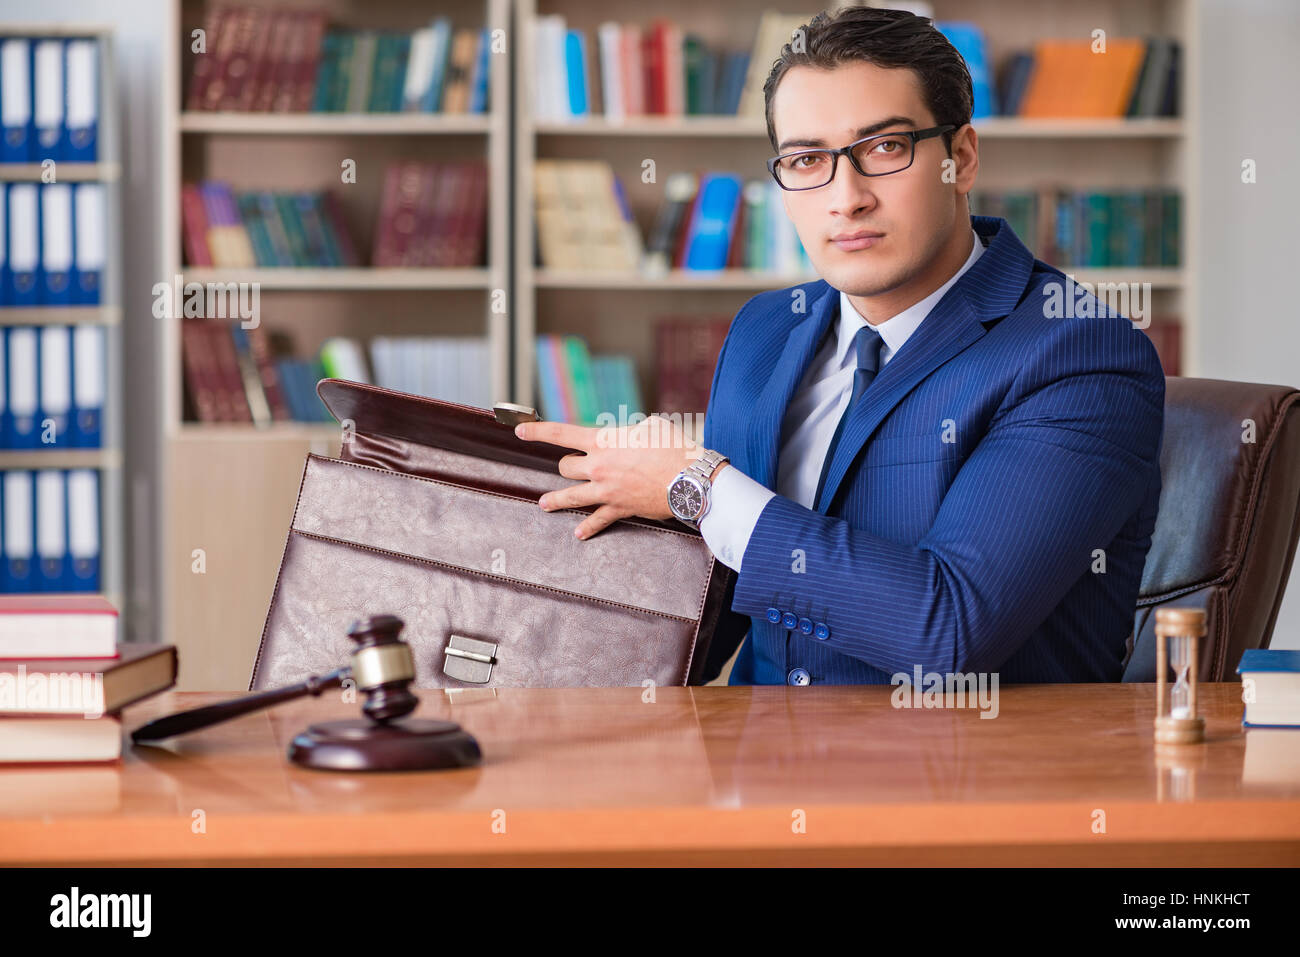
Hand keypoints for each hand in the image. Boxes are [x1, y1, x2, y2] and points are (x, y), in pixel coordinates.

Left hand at [514, 415, 704, 539]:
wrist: (689, 478)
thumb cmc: (674, 448)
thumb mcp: (651, 427)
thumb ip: (633, 430)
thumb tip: (631, 437)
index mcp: (602, 441)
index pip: (560, 433)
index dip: (537, 431)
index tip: (520, 430)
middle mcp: (598, 466)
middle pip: (566, 467)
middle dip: (567, 466)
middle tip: (570, 467)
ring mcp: (606, 490)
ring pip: (571, 496)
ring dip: (556, 500)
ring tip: (544, 504)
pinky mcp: (619, 508)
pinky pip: (598, 521)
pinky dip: (588, 528)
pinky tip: (579, 534)